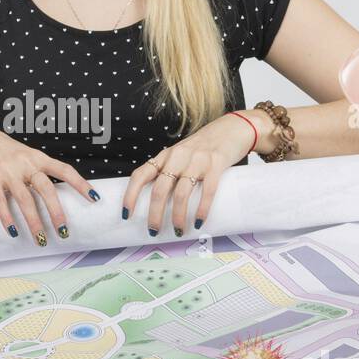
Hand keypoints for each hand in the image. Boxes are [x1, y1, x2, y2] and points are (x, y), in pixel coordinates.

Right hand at [0, 121, 100, 244]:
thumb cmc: (4, 151)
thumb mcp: (26, 155)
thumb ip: (39, 171)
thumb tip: (56, 196)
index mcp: (38, 157)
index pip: (64, 170)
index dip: (80, 184)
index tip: (94, 198)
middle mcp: (25, 163)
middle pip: (46, 189)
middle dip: (56, 212)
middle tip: (64, 232)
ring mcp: (7, 171)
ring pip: (24, 200)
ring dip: (34, 222)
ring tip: (40, 239)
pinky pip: (0, 202)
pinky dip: (7, 218)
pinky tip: (14, 232)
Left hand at [122, 112, 258, 235]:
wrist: (232, 128)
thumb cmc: (203, 146)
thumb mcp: (180, 155)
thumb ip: (170, 172)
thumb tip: (158, 203)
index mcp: (165, 156)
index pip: (140, 175)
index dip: (130, 195)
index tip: (126, 214)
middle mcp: (178, 157)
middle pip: (159, 189)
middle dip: (155, 214)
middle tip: (154, 230)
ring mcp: (197, 160)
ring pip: (181, 193)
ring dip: (178, 216)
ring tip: (178, 230)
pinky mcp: (216, 164)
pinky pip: (207, 191)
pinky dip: (202, 209)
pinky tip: (199, 221)